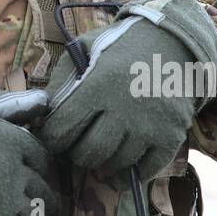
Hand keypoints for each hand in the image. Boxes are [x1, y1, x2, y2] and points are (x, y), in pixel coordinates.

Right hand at [0, 89, 56, 215]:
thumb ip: (6, 102)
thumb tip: (42, 99)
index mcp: (11, 139)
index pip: (42, 156)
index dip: (41, 165)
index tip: (37, 173)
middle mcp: (13, 168)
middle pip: (41, 186)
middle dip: (43, 194)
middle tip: (40, 201)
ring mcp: (3, 198)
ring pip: (35, 213)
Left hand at [39, 0, 216, 185]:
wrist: (176, 41)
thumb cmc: (122, 45)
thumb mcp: (86, 49)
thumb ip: (62, 79)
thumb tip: (40, 111)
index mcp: (97, 84)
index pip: (61, 129)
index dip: (52, 137)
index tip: (54, 135)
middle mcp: (123, 108)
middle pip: (87, 153)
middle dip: (76, 152)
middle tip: (78, 144)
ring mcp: (149, 126)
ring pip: (115, 165)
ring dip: (103, 163)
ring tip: (101, 149)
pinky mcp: (170, 136)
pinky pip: (145, 170)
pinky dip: (131, 173)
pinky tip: (122, 165)